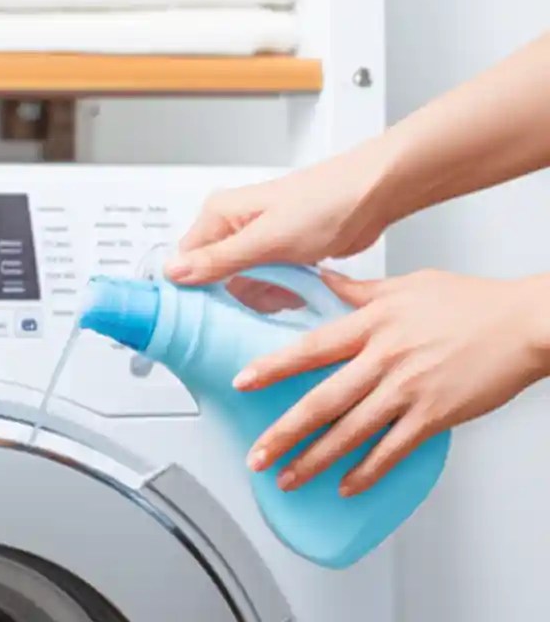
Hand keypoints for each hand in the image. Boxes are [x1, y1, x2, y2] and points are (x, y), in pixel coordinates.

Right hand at [165, 151, 395, 286]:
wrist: (374, 195)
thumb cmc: (326, 204)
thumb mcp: (267, 240)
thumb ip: (219, 260)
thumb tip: (173, 273)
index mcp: (218, 215)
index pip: (185, 261)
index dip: (195, 290)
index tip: (211, 313)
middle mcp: (233, 226)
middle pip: (212, 278)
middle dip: (237, 297)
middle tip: (265, 299)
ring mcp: (256, 240)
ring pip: (240, 286)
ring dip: (262, 298)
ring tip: (288, 294)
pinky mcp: (278, 252)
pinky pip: (265, 284)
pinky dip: (279, 293)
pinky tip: (296, 293)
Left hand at [238, 269, 549, 496]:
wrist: (526, 323)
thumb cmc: (472, 302)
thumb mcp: (408, 285)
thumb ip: (360, 291)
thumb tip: (324, 279)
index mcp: (373, 324)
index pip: (310, 347)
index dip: (273, 366)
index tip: (243, 382)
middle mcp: (385, 358)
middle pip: (322, 400)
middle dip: (284, 433)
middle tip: (256, 456)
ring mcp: (409, 390)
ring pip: (351, 432)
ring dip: (315, 460)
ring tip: (287, 479)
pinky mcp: (436, 415)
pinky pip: (393, 450)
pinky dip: (367, 471)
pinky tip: (345, 486)